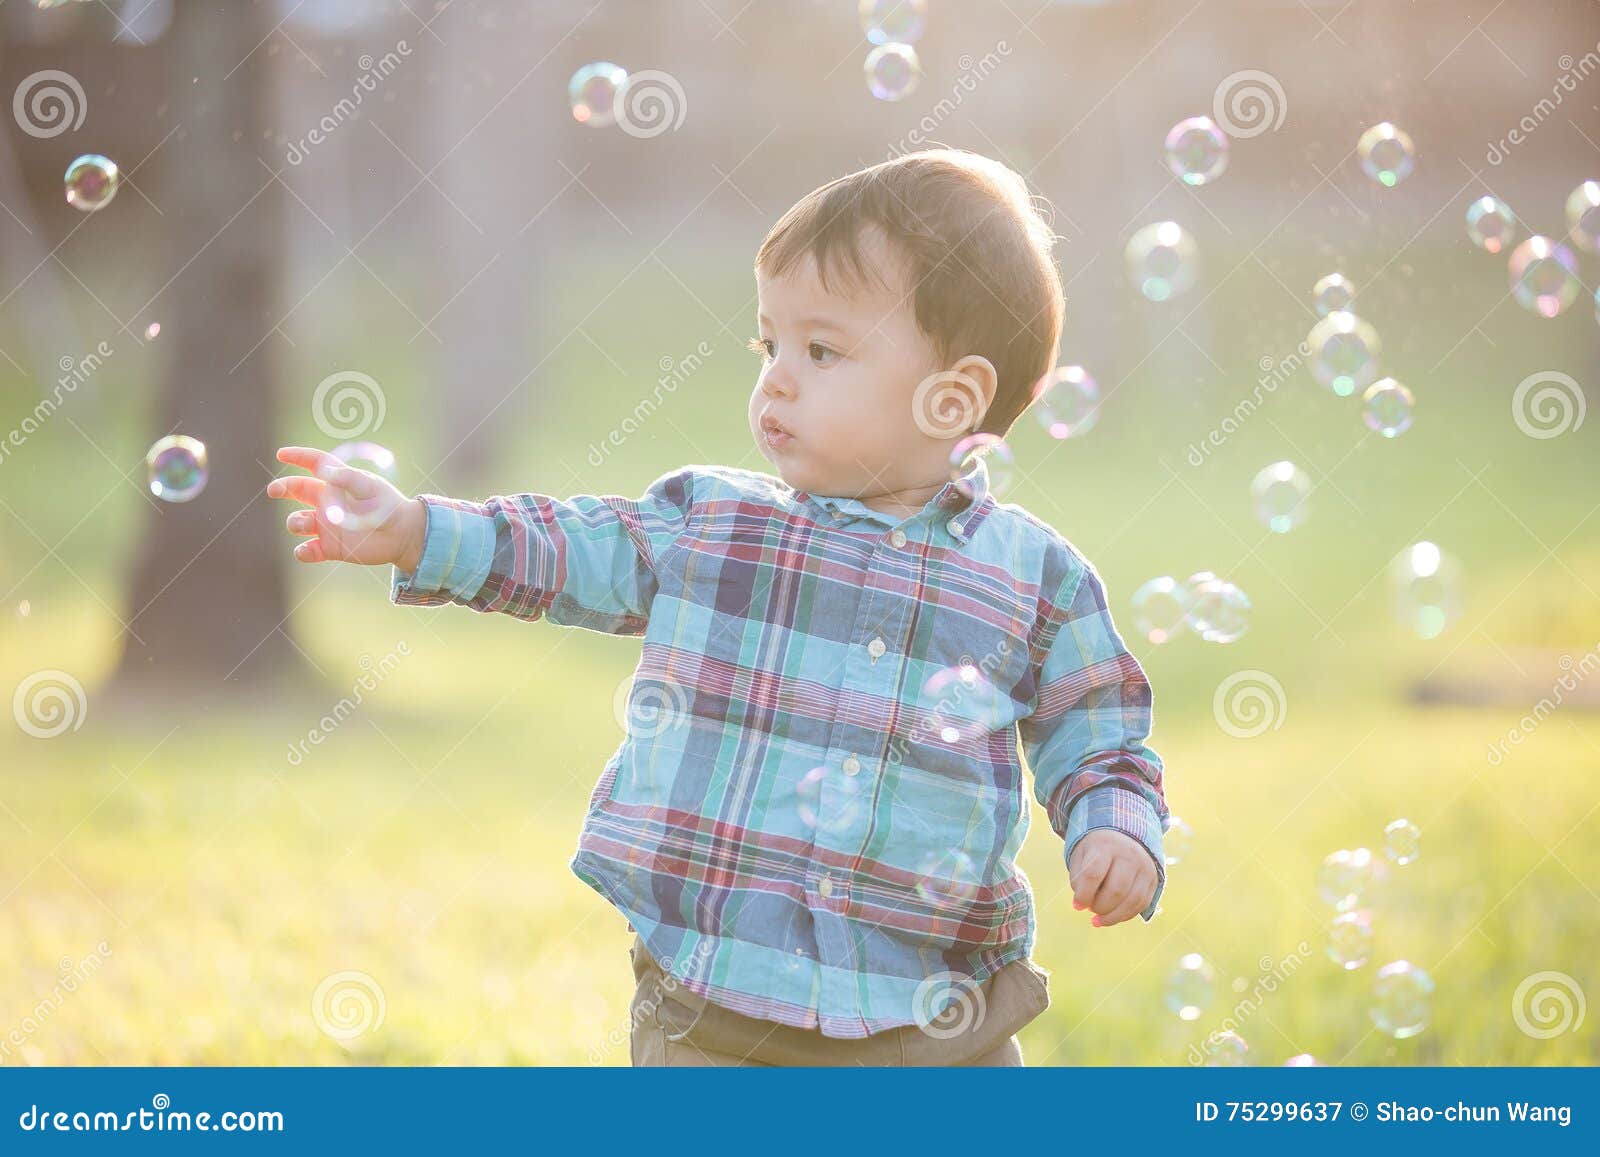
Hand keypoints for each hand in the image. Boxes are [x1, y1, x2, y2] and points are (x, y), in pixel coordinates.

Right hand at [266, 446, 425, 570]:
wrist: (402, 535)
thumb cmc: (389, 506)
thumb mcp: (371, 488)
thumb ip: (348, 478)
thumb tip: (323, 471)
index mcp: (338, 483)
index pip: (314, 464)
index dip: (297, 457)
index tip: (281, 454)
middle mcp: (328, 502)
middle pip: (297, 490)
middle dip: (282, 488)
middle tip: (274, 490)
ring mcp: (326, 525)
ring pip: (297, 521)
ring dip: (294, 522)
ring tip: (304, 523)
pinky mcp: (329, 547)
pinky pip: (306, 550)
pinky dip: (302, 551)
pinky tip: (308, 549)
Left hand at [1068, 829, 1158, 927]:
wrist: (1123, 835)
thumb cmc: (1096, 850)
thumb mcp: (1081, 857)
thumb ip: (1079, 880)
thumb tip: (1082, 905)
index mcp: (1105, 845)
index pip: (1094, 874)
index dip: (1083, 895)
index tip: (1076, 905)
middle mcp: (1129, 854)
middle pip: (1116, 890)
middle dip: (1100, 907)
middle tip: (1090, 909)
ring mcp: (1144, 867)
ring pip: (1132, 900)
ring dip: (1113, 916)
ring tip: (1097, 920)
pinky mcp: (1153, 879)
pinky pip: (1141, 904)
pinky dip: (1125, 915)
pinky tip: (1112, 917)